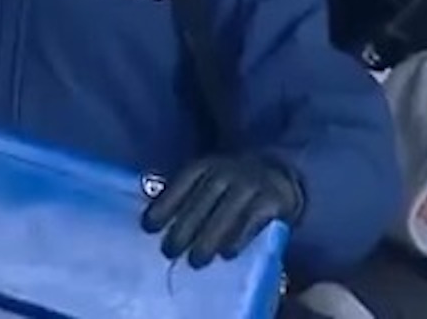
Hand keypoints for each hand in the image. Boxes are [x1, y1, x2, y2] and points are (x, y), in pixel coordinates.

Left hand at [140, 154, 304, 267]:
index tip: (149, 227)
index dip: (164, 205)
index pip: (181, 184)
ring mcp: (250, 184)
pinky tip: (226, 254)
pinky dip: (238, 238)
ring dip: (209, 238)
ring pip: (226, 213)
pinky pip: (252, 221)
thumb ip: (187, 195)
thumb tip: (155, 222)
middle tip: (169, 251)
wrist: (278, 173)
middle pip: (201, 202)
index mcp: (205, 165)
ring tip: (195, 260)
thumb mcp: (208, 179)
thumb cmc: (231, 184)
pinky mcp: (272, 200)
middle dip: (183, 228)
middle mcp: (226, 171)